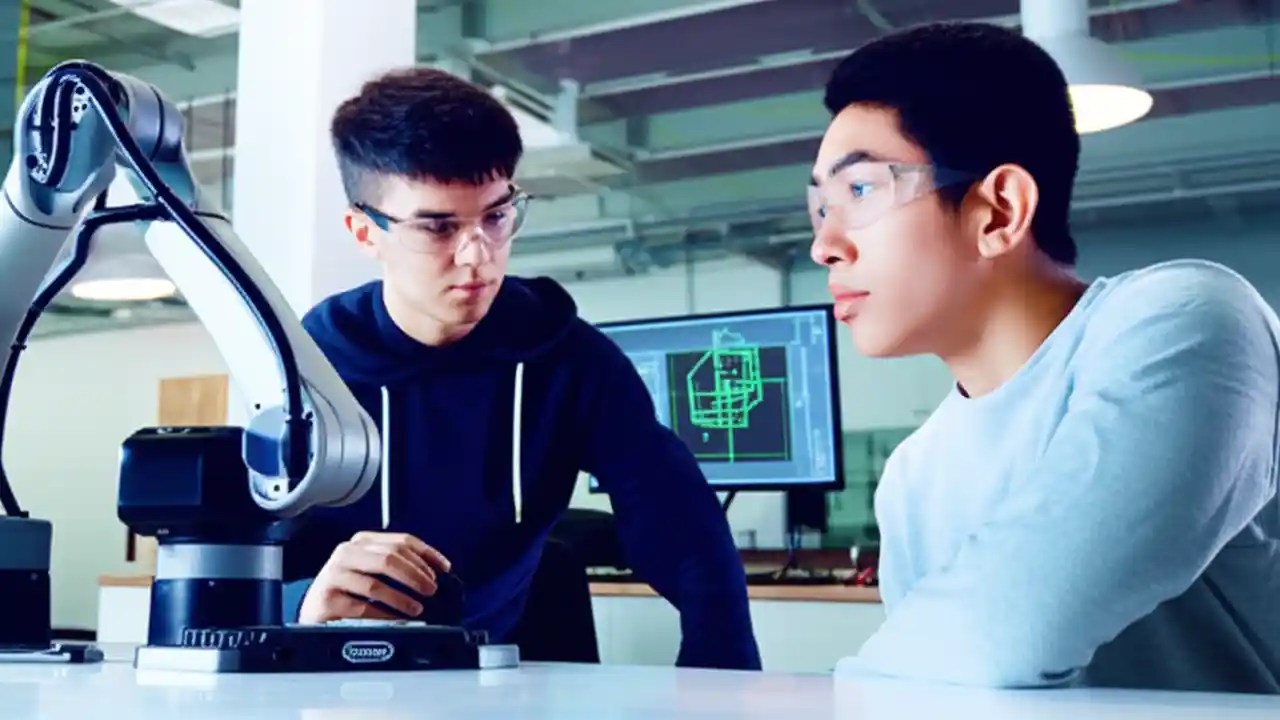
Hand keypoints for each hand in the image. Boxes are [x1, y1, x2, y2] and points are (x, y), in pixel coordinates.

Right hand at [298, 531, 451, 623]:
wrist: (314, 610)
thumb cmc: (350, 589)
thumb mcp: (372, 569)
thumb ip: (398, 564)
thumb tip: (437, 571)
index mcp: (361, 541)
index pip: (401, 540)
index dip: (426, 554)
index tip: (444, 569)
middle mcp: (346, 553)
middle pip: (389, 559)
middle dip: (415, 575)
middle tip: (431, 590)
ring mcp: (334, 575)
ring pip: (376, 584)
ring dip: (402, 598)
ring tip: (417, 608)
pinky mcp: (327, 599)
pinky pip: (363, 607)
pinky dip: (384, 615)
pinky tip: (396, 620)